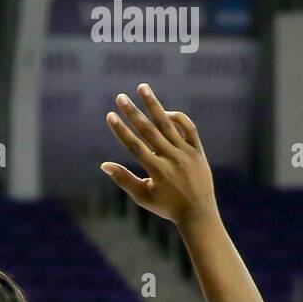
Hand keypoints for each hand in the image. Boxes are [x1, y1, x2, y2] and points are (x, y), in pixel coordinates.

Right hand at [101, 85, 216, 228]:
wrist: (198, 213)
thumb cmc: (167, 207)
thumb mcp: (143, 196)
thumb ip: (124, 179)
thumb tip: (104, 165)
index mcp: (157, 171)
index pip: (134, 146)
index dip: (121, 130)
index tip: (110, 115)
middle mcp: (172, 158)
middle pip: (148, 130)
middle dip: (132, 112)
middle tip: (120, 97)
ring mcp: (186, 152)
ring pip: (168, 123)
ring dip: (154, 104)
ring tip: (142, 88)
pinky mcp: (197, 150)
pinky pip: (188, 127)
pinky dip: (177, 118)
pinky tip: (165, 112)